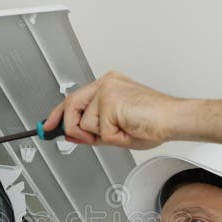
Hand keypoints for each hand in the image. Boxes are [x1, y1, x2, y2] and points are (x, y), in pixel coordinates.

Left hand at [44, 71, 180, 149]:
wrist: (173, 119)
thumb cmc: (154, 123)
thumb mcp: (116, 129)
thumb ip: (92, 130)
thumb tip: (71, 134)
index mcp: (108, 85)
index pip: (74, 98)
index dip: (58, 114)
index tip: (48, 126)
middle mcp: (106, 83)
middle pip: (71, 106)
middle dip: (72, 128)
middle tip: (86, 138)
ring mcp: (107, 90)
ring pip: (85, 123)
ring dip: (103, 135)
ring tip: (123, 128)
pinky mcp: (110, 100)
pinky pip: (99, 131)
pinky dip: (113, 137)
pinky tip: (128, 128)